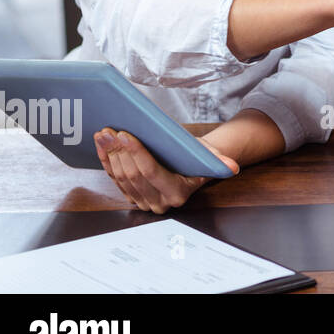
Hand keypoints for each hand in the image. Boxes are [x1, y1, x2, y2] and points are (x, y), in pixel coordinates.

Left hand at [93, 127, 238, 213]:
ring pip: (121, 177)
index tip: (126, 134)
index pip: (151, 173)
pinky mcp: (132, 195)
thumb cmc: (201, 157)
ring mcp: (143, 201)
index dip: (137, 153)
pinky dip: (106, 160)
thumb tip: (232, 167)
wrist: (195, 167)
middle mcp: (159, 202)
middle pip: (132, 174)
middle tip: (110, 130)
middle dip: (119, 151)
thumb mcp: (211, 157)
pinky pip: (115, 179)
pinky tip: (101, 145)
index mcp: (177, 193)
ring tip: (104, 133)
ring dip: (109, 153)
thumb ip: (220, 162)